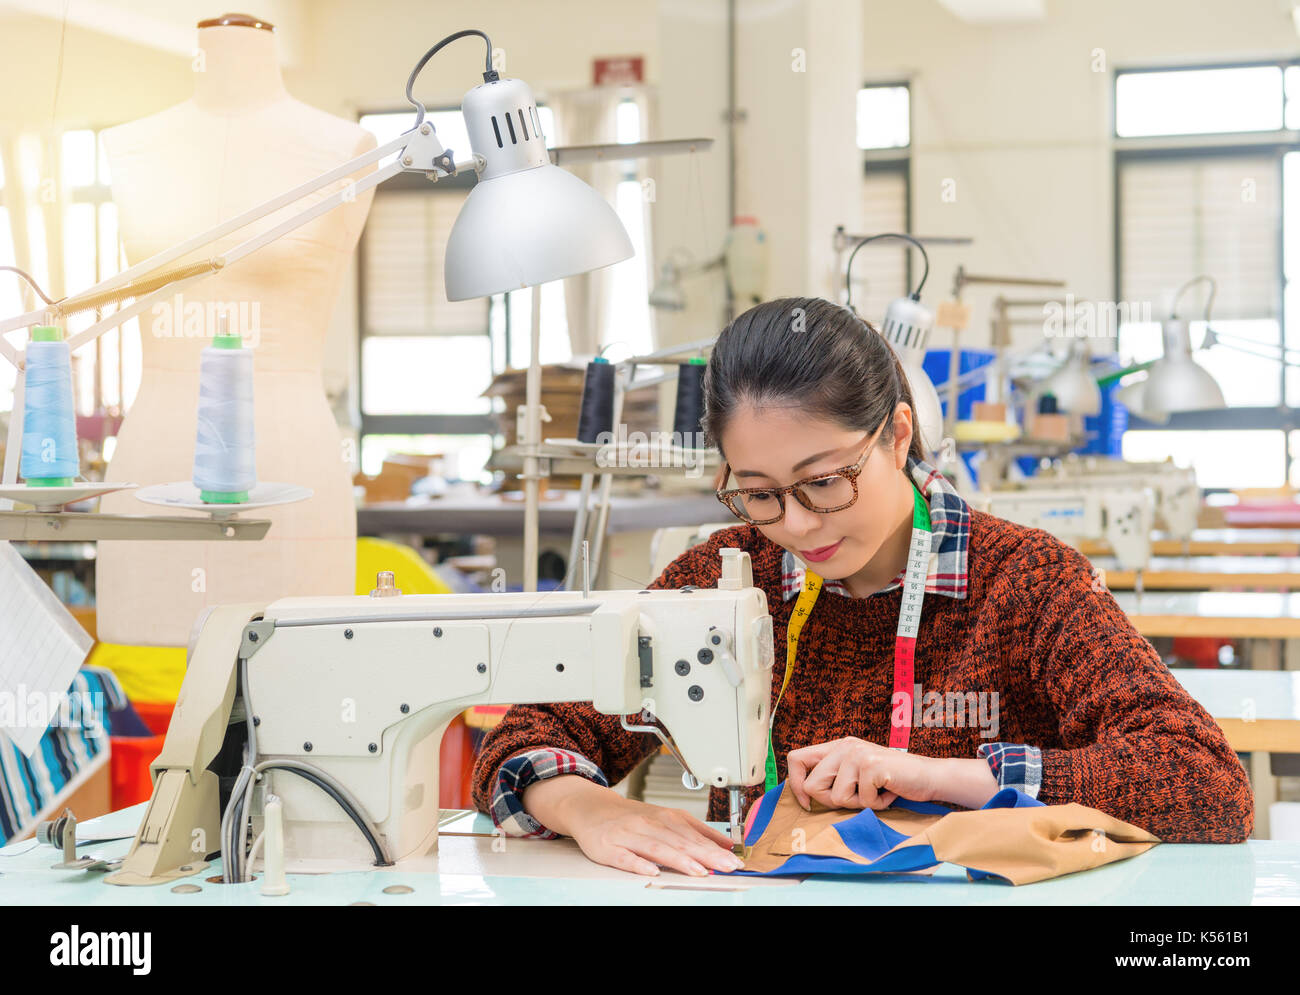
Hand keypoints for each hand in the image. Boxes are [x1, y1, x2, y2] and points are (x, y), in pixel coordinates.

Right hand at [566, 794, 746, 877]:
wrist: (592, 808)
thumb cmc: (631, 817)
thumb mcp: (666, 817)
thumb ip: (696, 831)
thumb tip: (726, 843)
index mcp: (666, 818)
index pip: (695, 835)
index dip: (716, 849)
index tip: (735, 860)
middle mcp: (649, 824)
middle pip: (680, 841)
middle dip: (706, 855)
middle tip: (726, 866)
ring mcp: (629, 836)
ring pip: (657, 848)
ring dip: (680, 860)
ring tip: (699, 871)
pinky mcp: (609, 848)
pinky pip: (625, 857)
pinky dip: (638, 864)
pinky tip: (651, 871)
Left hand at [786, 737, 948, 810]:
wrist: (929, 777)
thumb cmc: (892, 781)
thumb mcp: (857, 775)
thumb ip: (833, 778)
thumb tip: (803, 795)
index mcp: (837, 747)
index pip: (795, 759)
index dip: (795, 785)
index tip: (807, 804)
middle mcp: (844, 746)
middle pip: (811, 785)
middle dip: (832, 802)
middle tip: (858, 797)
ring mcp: (858, 754)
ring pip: (836, 797)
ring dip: (859, 804)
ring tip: (877, 791)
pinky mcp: (872, 765)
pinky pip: (862, 801)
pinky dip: (877, 805)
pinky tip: (889, 791)